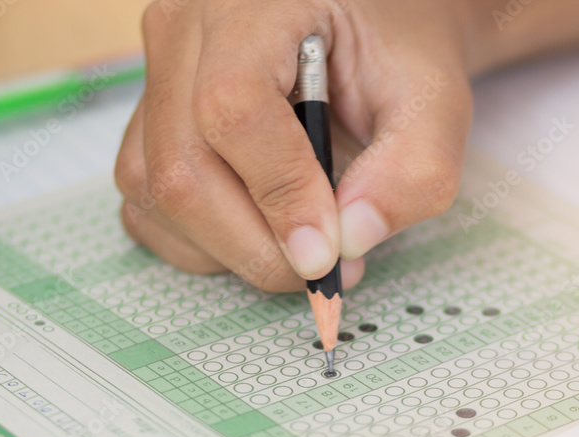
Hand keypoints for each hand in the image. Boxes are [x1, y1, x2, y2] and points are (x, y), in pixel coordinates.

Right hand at [114, 0, 474, 291]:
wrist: (367, 28)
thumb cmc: (395, 52)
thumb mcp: (432, 101)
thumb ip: (412, 170)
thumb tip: (348, 242)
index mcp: (252, 5)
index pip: (234, 108)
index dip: (279, 193)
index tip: (326, 253)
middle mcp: (183, 35)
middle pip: (184, 169)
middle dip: (259, 245)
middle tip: (330, 268)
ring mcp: (153, 82)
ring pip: (159, 198)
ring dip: (235, 250)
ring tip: (306, 245)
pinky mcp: (145, 128)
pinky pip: (150, 209)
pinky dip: (207, 246)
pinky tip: (263, 232)